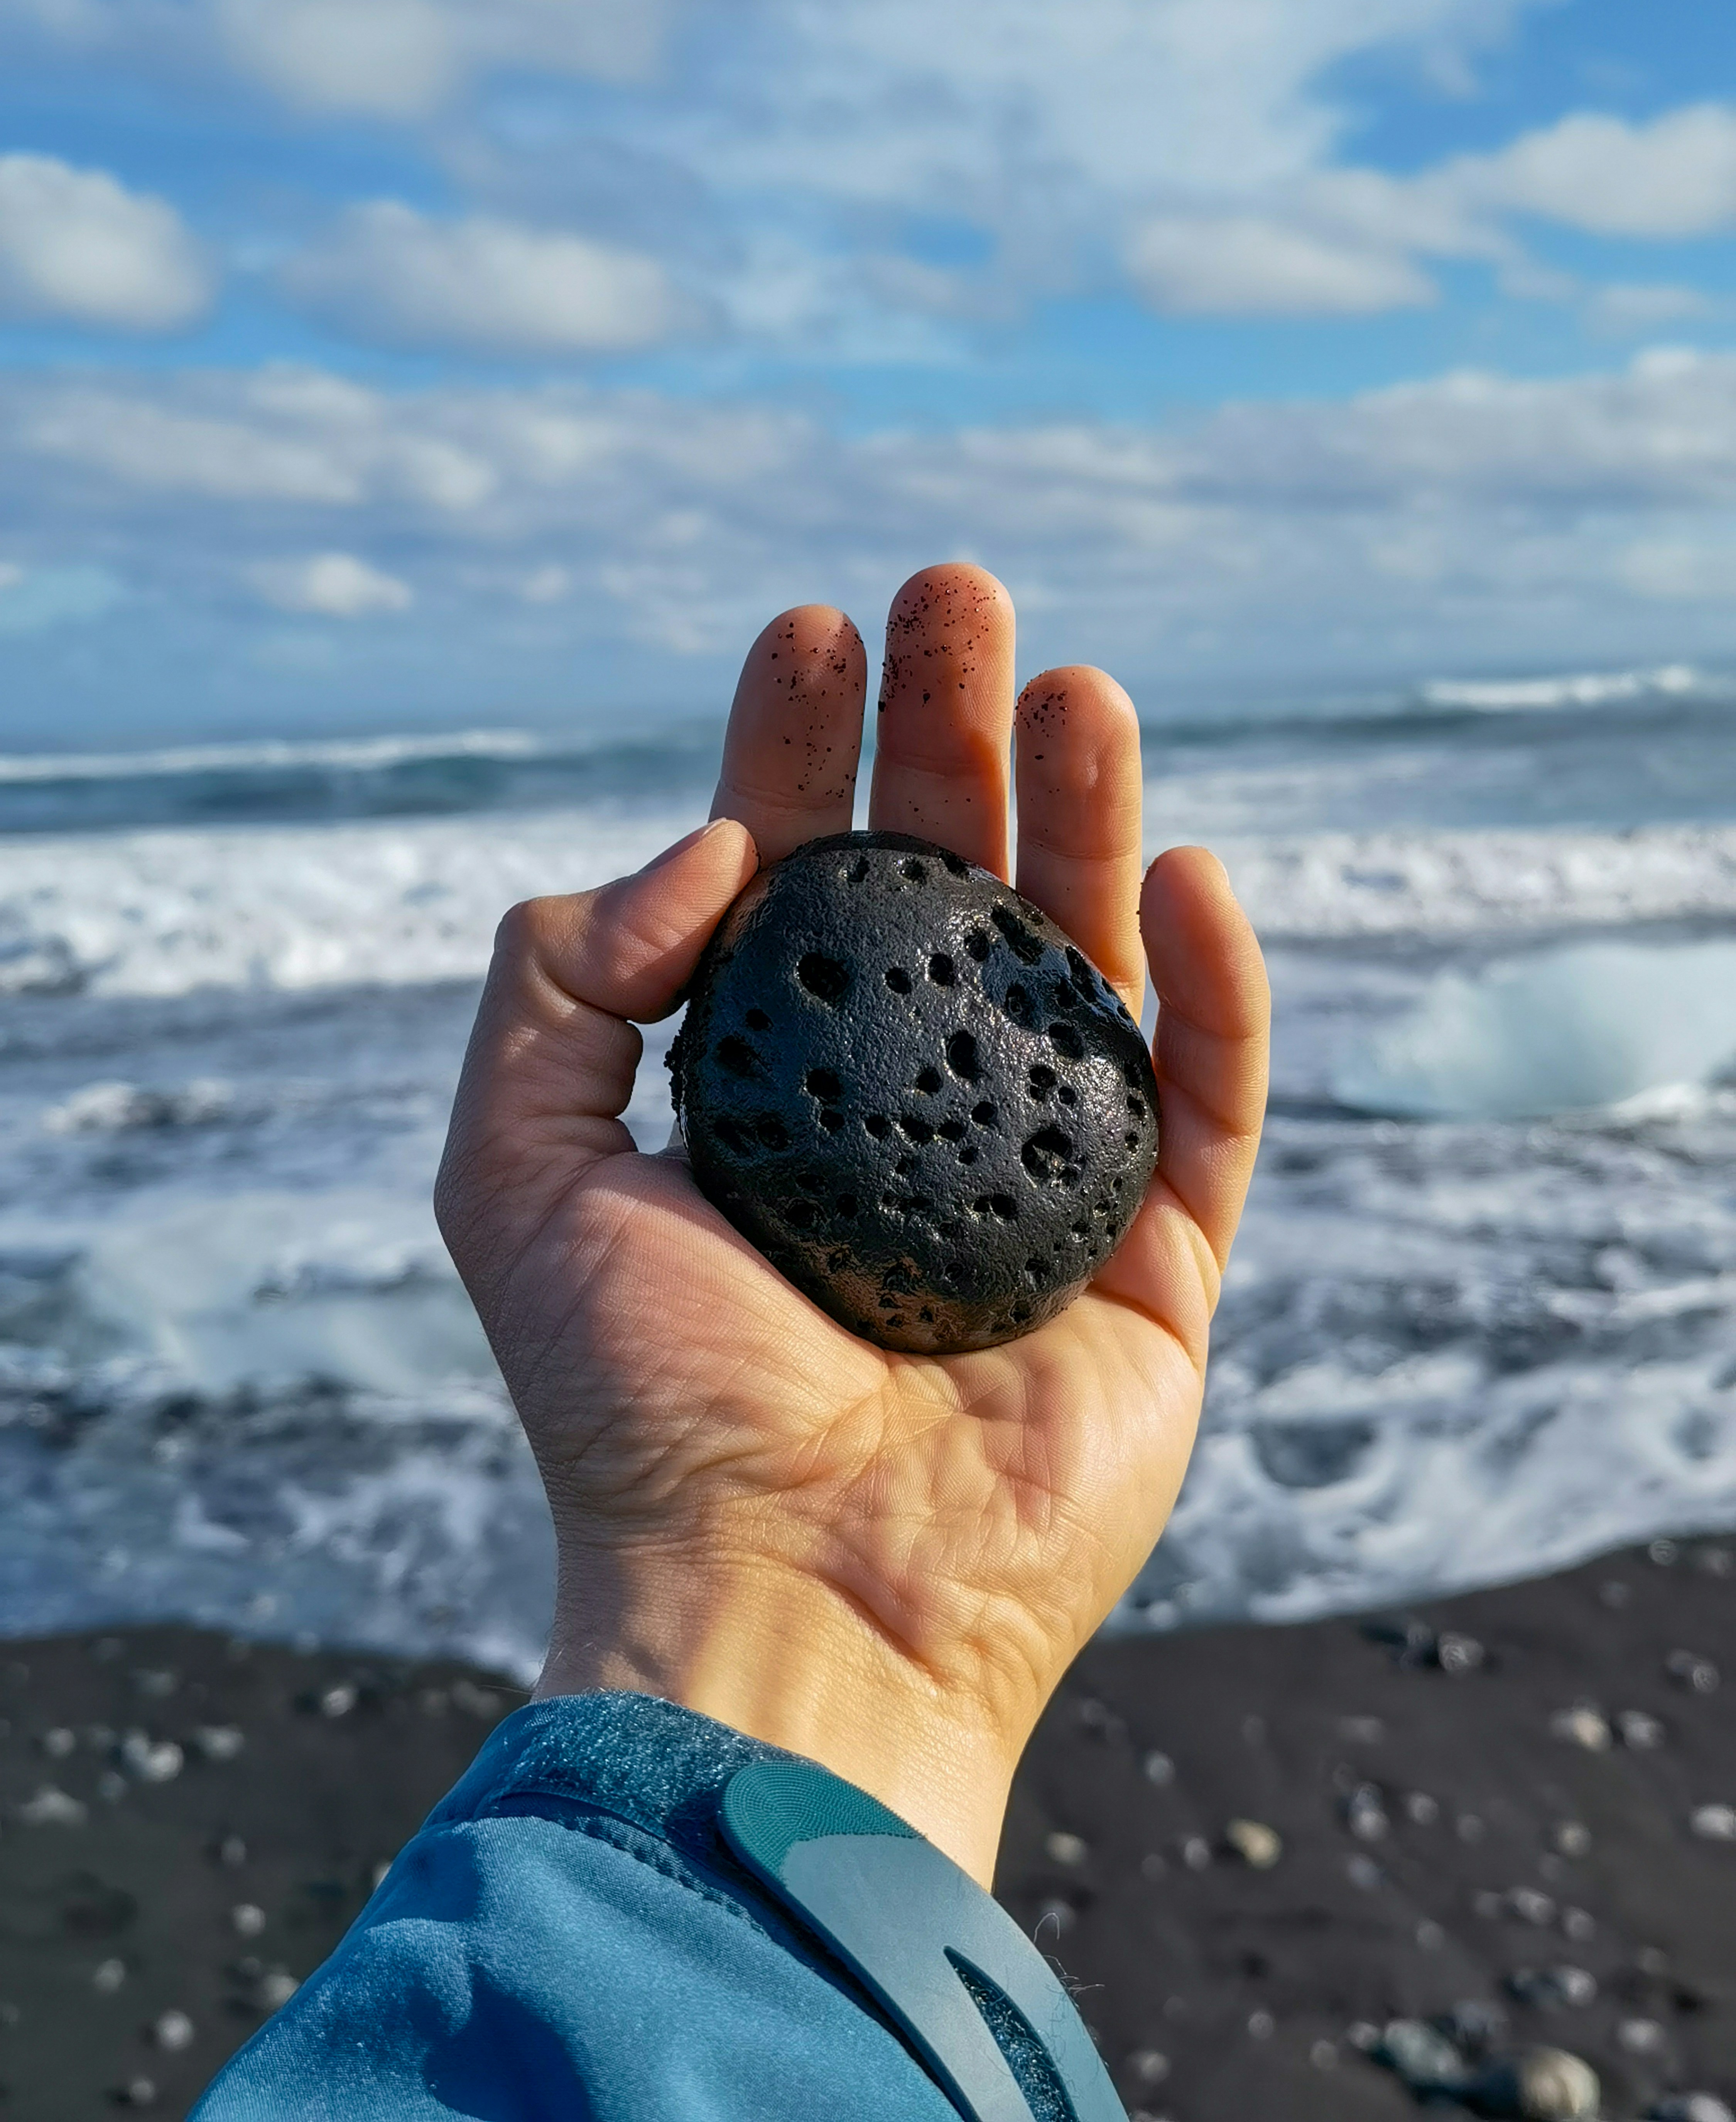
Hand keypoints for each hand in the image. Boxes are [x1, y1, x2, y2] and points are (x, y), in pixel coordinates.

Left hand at [435, 566, 1267, 1882]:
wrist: (780, 1608)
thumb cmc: (640, 1407)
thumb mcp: (514, 1167)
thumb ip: (559, 982)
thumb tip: (713, 848)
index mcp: (772, 1094)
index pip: (801, 883)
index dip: (803, 752)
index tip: (811, 632)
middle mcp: (908, 1118)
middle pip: (950, 888)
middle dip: (952, 735)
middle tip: (956, 593)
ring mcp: (1042, 1187)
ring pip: (1084, 962)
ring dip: (1087, 814)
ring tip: (1075, 680)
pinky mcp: (1156, 1271)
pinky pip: (1207, 1109)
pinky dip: (1215, 995)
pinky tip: (1188, 875)